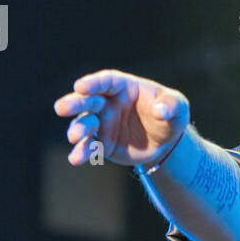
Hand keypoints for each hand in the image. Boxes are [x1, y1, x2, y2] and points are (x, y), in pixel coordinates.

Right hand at [52, 68, 189, 166]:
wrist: (167, 141)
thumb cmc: (171, 116)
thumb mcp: (178, 108)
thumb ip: (171, 106)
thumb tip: (161, 111)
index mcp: (124, 87)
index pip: (106, 82)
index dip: (93, 83)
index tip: (80, 86)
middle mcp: (109, 103)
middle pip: (88, 100)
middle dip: (74, 103)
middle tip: (61, 108)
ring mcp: (103, 123)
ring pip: (84, 124)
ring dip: (77, 130)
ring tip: (74, 137)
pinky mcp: (103, 143)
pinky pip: (89, 147)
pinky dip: (82, 152)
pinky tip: (77, 158)